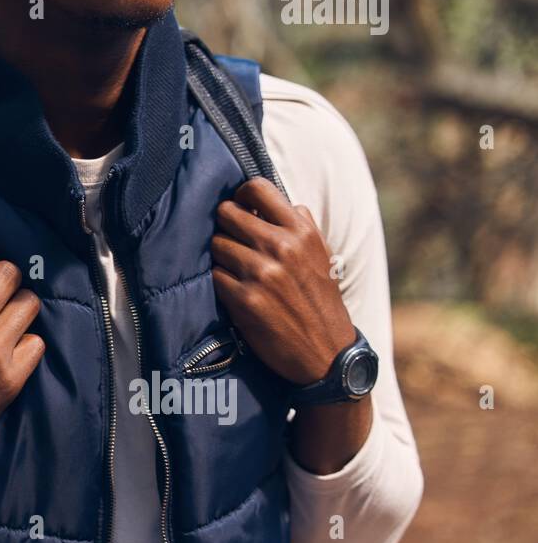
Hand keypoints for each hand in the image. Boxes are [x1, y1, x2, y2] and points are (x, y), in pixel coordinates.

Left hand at [211, 177, 355, 385]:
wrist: (327, 354)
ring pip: (216, 244)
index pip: (256, 188)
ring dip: (221, 256)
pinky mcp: (244, 299)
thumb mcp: (321, 255)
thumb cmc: (320, 300)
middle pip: (226, 213)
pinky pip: (214, 275)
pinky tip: (236, 291)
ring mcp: (261, 272)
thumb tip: (269, 200)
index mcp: (302, 231)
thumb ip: (298, 224)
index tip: (241, 209)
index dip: (240, 196)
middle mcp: (281, 247)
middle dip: (226, 227)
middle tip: (234, 242)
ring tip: (238, 270)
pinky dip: (221, 281)